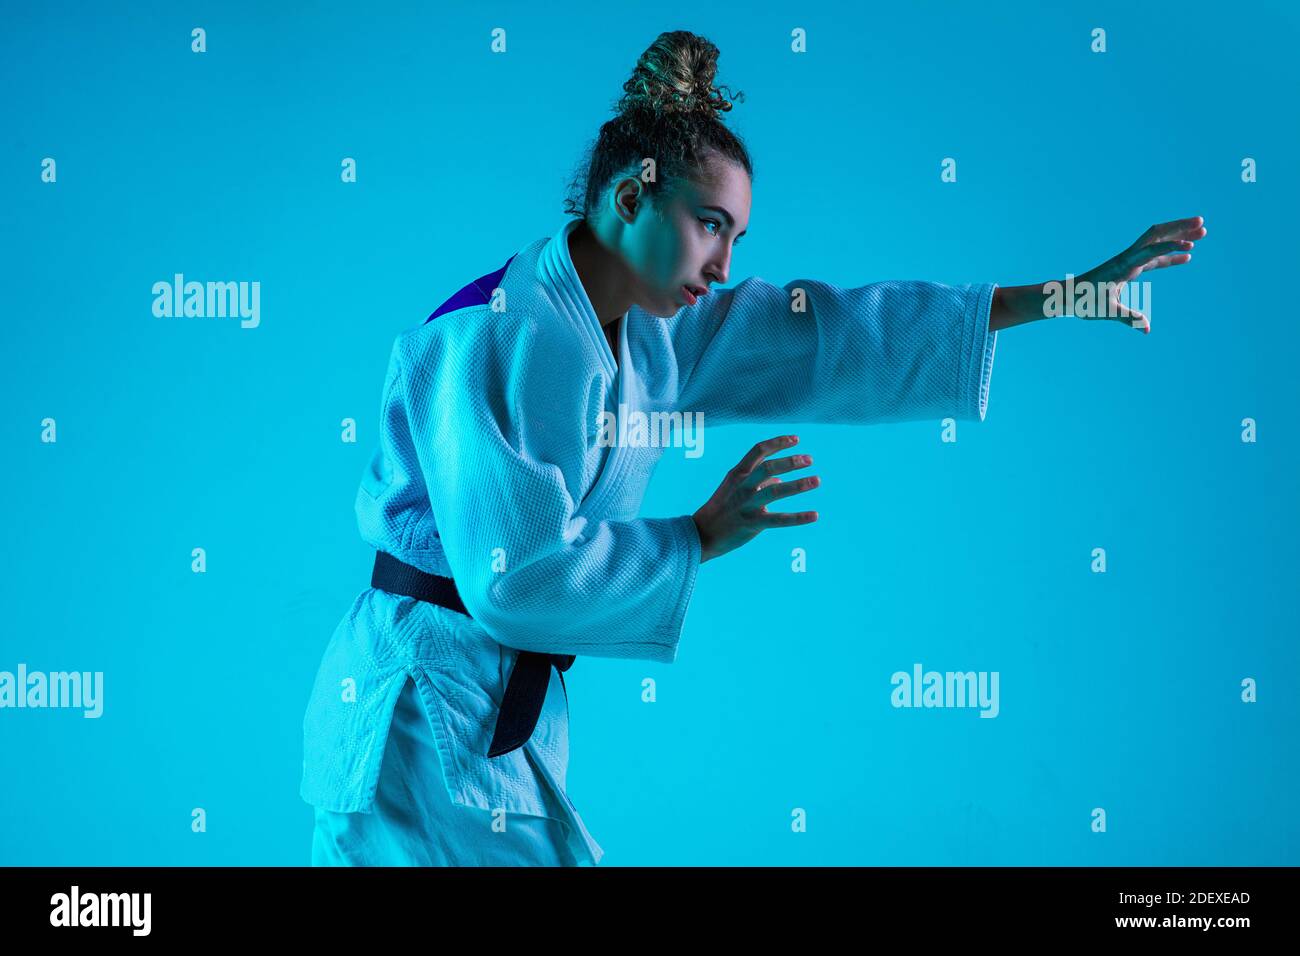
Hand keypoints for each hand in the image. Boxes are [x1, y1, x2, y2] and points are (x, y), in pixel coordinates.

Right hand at [691, 434, 818, 562]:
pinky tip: (815, 515)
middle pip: (768, 467)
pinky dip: (798, 517)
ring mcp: (747, 505)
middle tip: (810, 459)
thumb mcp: (735, 487)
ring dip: (798, 485)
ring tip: (817, 480)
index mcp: (738, 473)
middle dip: (790, 461)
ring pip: (775, 491)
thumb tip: (781, 478)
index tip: (796, 439)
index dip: (778, 443)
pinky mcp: (752, 524)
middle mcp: (742, 486)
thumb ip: (759, 480)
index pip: (759, 450)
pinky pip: (779, 520)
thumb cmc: (722, 508)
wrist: (702, 534)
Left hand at [1075, 215, 1205, 333]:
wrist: (1068, 297)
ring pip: (1158, 243)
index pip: (1150, 251)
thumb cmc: (1084, 302)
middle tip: (1202, 222)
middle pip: (1157, 236)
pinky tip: (1189, 255)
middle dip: (1179, 228)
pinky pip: (1155, 258)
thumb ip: (1127, 318)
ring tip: (1202, 230)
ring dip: (1179, 235)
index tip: (1191, 246)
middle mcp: (1128, 258)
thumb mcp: (1106, 310)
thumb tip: (1146, 328)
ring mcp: (1131, 261)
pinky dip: (1171, 255)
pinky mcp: (1131, 267)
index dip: (1170, 248)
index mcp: (1123, 265)